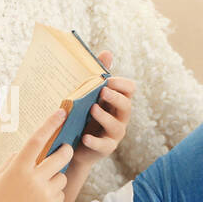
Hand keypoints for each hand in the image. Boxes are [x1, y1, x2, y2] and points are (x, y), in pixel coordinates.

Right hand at [0, 107, 74, 201]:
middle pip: (60, 156)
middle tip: (64, 150)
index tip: (62, 112)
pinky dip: (53, 193)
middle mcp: (33, 179)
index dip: (50, 124)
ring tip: (40, 187)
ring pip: (62, 176)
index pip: (37, 140)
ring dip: (56, 176)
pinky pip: (60, 192)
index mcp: (17, 169)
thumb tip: (24, 151)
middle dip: (65, 150)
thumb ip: (11, 162)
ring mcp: (44, 194)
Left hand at [71, 50, 134, 170]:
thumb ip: (98, 76)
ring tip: (92, 109)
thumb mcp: (88, 95)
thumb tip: (107, 52)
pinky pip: (103, 145)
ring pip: (116, 125)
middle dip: (115, 97)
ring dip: (105, 116)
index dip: (122, 84)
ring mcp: (114, 134)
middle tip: (103, 91)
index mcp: (117, 101)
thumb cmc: (83, 115)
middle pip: (126, 105)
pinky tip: (85, 137)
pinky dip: (94, 141)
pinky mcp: (105, 148)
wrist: (73, 145)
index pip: (130, 89)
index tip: (108, 80)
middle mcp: (120, 117)